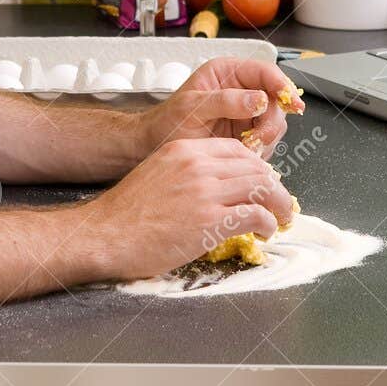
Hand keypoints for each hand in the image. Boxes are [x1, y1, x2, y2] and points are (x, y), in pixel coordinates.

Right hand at [74, 138, 294, 281]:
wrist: (106, 235)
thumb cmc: (125, 214)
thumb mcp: (157, 176)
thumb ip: (187, 175)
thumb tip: (214, 188)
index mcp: (184, 151)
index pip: (236, 150)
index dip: (255, 167)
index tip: (262, 182)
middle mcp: (198, 165)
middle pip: (254, 166)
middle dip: (273, 185)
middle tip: (279, 202)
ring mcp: (205, 192)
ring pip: (262, 187)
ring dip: (279, 204)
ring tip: (281, 218)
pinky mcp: (210, 221)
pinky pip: (256, 214)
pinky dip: (269, 223)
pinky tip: (265, 232)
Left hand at [142, 56, 303, 160]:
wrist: (155, 147)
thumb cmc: (167, 122)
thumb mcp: (192, 107)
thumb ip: (225, 101)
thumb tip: (257, 99)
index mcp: (227, 73)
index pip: (265, 72)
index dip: (282, 85)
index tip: (291, 101)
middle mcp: (240, 90)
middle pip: (275, 100)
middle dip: (271, 120)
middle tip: (257, 137)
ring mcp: (245, 113)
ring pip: (274, 122)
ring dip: (266, 137)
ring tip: (244, 146)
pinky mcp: (245, 134)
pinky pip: (266, 141)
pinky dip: (260, 150)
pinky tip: (243, 153)